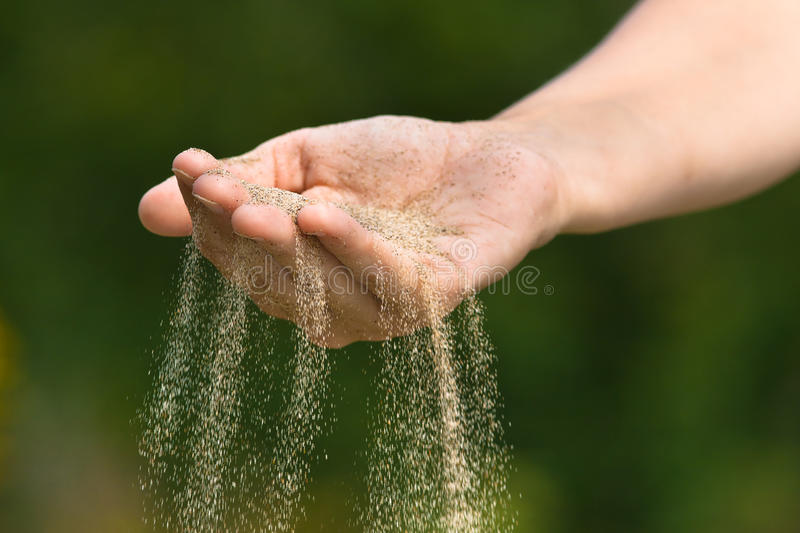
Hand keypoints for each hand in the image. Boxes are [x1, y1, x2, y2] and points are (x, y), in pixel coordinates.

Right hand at [139, 116, 565, 345]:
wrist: (489, 158)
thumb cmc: (395, 163)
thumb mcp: (308, 160)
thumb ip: (245, 181)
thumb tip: (150, 207)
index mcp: (302, 274)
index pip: (241, 258)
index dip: (211, 220)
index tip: (190, 169)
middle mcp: (340, 303)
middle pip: (279, 285)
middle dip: (246, 240)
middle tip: (221, 196)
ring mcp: (390, 306)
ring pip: (328, 295)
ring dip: (292, 252)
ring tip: (260, 207)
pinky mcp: (440, 293)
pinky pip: (394, 287)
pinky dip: (357, 253)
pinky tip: (324, 215)